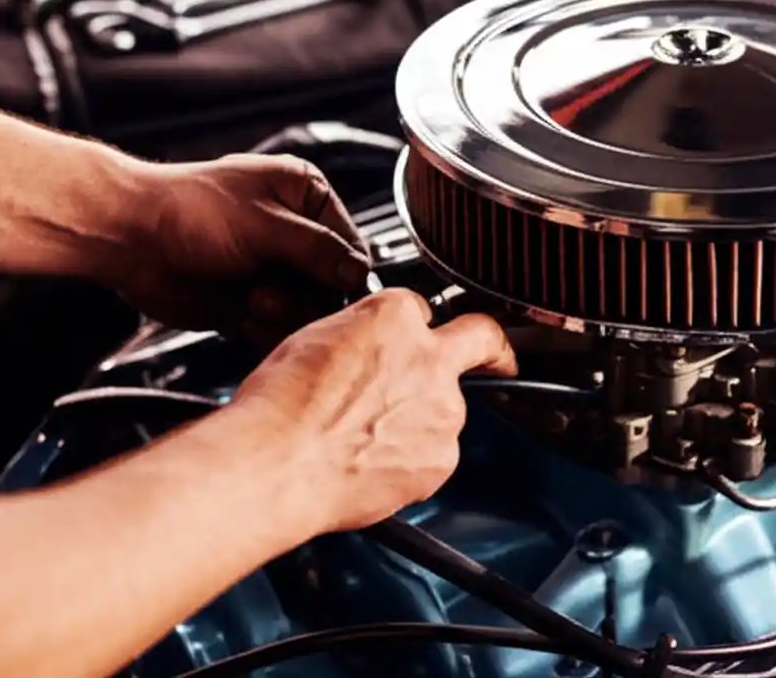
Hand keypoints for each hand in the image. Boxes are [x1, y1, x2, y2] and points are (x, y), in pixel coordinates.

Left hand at [116, 153, 371, 338]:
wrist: (128, 239)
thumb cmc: (187, 212)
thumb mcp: (264, 225)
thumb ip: (318, 250)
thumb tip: (359, 274)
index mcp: (305, 197)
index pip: (351, 247)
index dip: (341, 274)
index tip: (324, 286)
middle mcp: (295, 235)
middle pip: (333, 286)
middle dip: (304, 297)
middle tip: (268, 291)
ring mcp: (273, 271)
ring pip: (309, 313)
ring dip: (283, 315)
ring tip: (252, 300)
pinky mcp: (252, 304)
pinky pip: (280, 330)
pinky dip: (265, 331)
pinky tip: (242, 315)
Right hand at [229, 288, 517, 534]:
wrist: (279, 464)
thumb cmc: (281, 407)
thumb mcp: (311, 340)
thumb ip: (359, 339)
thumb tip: (365, 350)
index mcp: (394, 317)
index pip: (423, 310)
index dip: (417, 327)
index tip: (422, 337)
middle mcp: (429, 358)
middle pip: (475, 346)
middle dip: (490, 351)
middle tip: (496, 359)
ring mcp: (442, 410)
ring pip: (450, 408)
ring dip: (426, 419)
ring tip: (372, 439)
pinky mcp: (442, 458)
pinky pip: (438, 454)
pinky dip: (415, 460)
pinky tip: (373, 464)